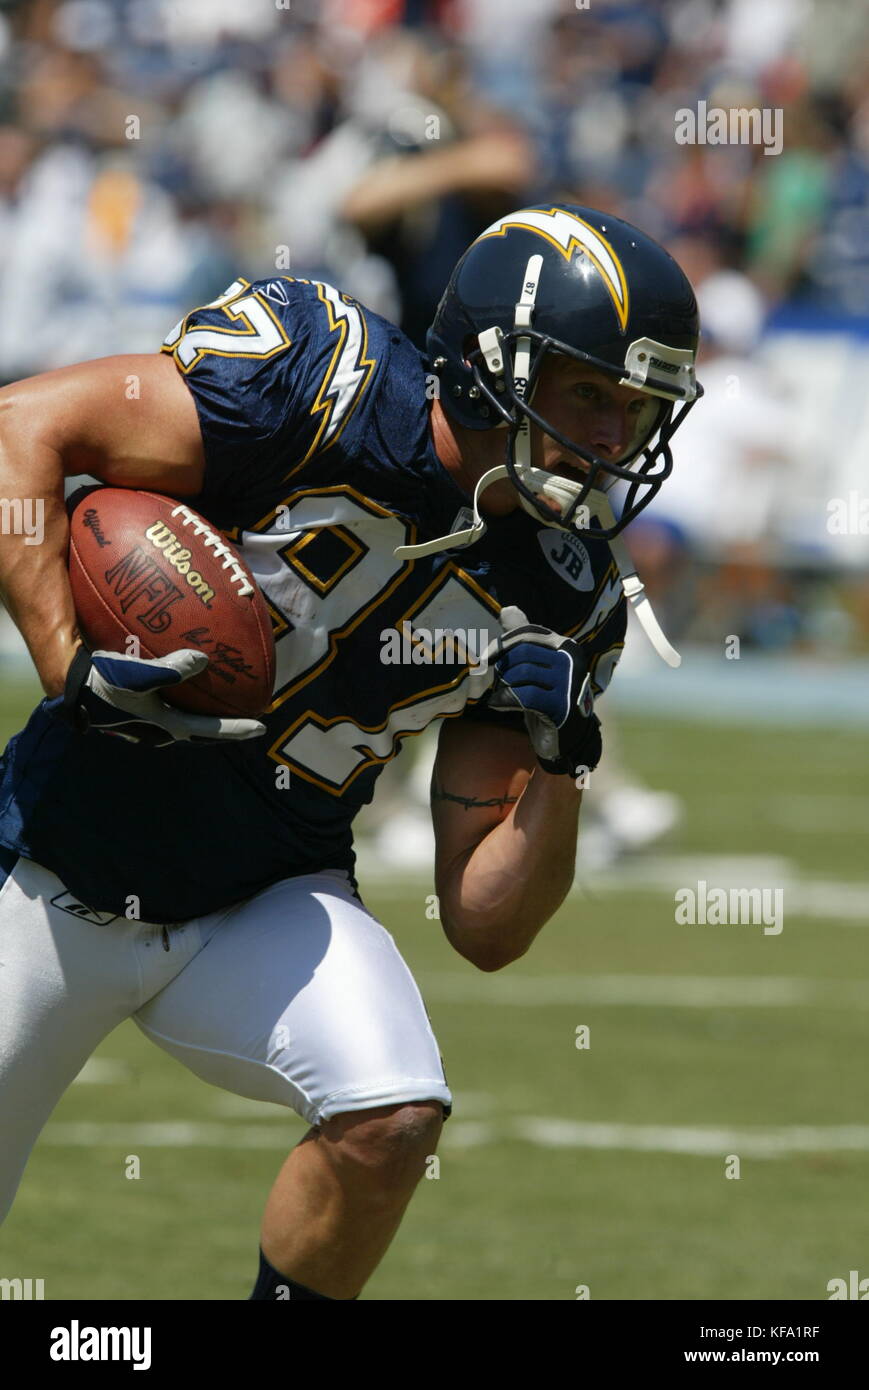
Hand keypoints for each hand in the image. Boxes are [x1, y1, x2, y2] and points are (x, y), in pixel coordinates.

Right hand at [48, 646, 265, 747]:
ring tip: (221, 698)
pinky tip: (186, 669)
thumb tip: (203, 660)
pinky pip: (168, 698)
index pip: (208, 730)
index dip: (236, 729)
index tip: (262, 728)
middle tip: (248, 716)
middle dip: (224, 725)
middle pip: (200, 729)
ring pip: (185, 716)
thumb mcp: (134, 676)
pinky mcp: (133, 705)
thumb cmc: (100, 682)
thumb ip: (168, 670)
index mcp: (164, 725)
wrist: (67, 686)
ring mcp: (145, 718)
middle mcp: (157, 727)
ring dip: (204, 710)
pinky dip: (183, 688)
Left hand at [485, 606, 601, 775]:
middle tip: (495, 680)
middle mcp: (571, 660)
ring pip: (521, 674)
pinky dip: (505, 700)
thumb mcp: (537, 664)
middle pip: (522, 652)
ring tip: (500, 693)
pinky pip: (523, 696)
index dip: (502, 644)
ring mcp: (568, 682)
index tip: (488, 658)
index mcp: (565, 646)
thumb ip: (524, 637)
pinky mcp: (560, 705)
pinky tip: (500, 705)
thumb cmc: (547, 695)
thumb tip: (507, 609)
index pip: (527, 633)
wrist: (566, 735)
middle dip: (503, 666)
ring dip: (503, 685)